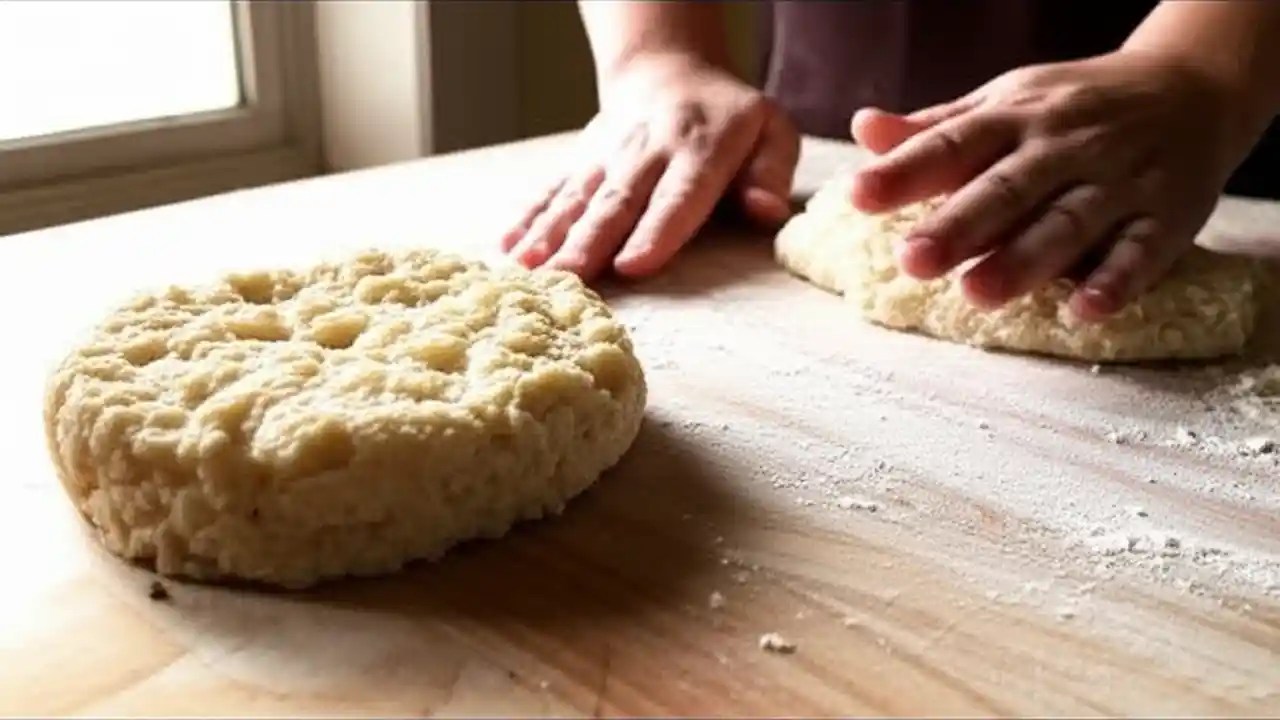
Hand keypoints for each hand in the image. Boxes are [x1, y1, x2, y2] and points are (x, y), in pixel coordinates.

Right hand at [501, 53, 798, 279]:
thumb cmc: (729, 118)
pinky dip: (529, 219)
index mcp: (699, 149)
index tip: (633, 266)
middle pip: (618, 202)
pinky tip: (509, 250)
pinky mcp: (579, 162)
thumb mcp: (771, 132)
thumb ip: (771, 173)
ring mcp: (606, 157)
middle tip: (570, 280)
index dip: (656, 231)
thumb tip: (765, 211)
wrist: (666, 70)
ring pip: (578, 199)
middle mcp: (646, 152)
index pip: (678, 195)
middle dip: (591, 242)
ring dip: (552, 235)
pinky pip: (551, 191)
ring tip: (530, 270)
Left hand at [849, 51, 1239, 320]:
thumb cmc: (1071, 109)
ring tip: (978, 294)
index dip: (904, 170)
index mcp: (1013, 118)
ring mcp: (1117, 181)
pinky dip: (1116, 280)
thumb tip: (863, 130)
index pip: (952, 143)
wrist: (1192, 88)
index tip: (858, 196)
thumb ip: (935, 130)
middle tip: (912, 260)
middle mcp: (1063, 147)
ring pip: (1068, 222)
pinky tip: (1085, 310)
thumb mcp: (1003, 104)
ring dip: (1025, 260)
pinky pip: (1141, 250)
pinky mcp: (1167, 215)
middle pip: (1006, 189)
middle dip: (958, 225)